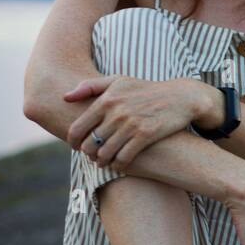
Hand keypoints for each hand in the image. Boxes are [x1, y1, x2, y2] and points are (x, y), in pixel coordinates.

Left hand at [65, 76, 218, 170]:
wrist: (180, 97)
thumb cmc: (146, 89)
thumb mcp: (118, 80)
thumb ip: (90, 86)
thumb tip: (65, 97)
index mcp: (106, 100)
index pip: (78, 128)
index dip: (73, 141)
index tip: (76, 146)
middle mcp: (116, 112)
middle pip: (90, 143)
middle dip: (88, 153)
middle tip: (91, 155)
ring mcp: (131, 124)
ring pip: (105, 152)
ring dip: (102, 161)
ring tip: (103, 162)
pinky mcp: (146, 135)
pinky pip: (124, 157)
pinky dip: (118, 164)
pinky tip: (119, 164)